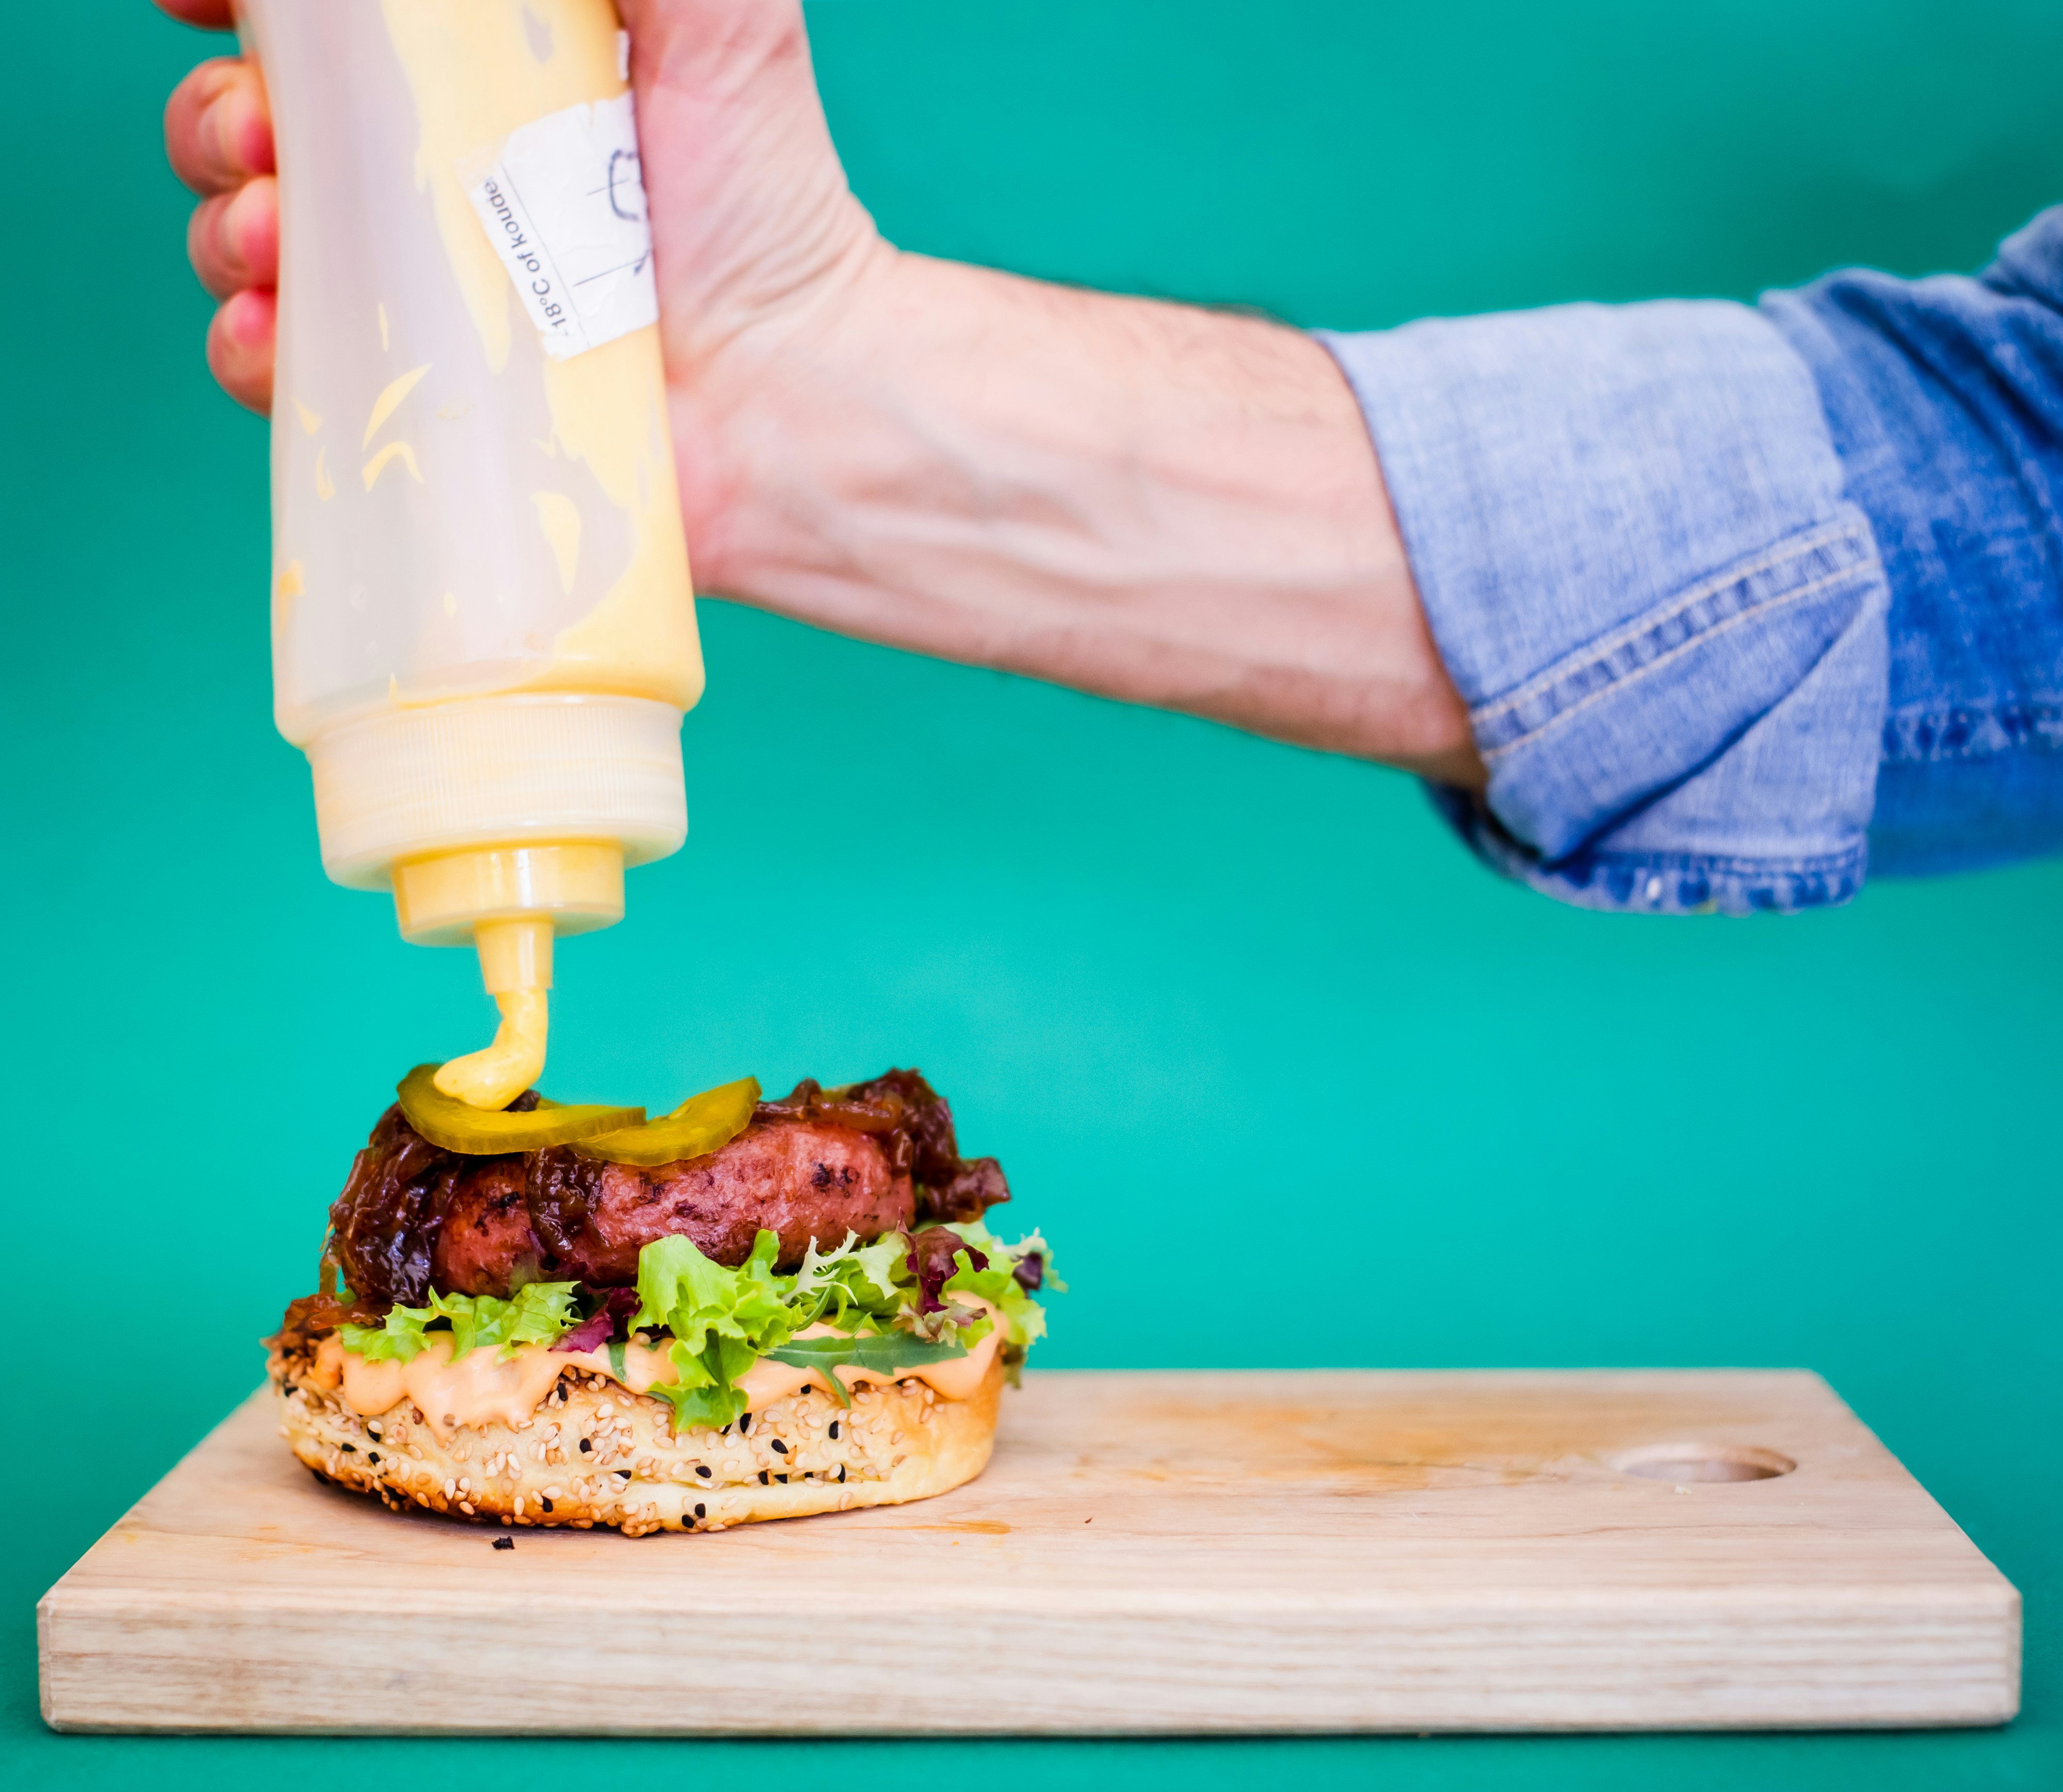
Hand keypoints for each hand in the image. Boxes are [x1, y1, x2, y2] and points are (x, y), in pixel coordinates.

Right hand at [154, 0, 1481, 782]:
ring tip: (286, 246)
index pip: (352, 50)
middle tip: (281, 148)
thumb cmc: (822, 253)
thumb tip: (1143, 55)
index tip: (258, 27)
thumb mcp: (741, 56)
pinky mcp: (456, 446)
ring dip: (246, 242)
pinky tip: (280, 338)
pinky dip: (274, 364)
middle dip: (249, 134)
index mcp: (515, 128)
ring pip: (276, 267)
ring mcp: (450, 341)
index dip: (277, 33)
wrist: (872, 445)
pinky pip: (312, 396)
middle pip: (285, 147)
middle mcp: (467, 227)